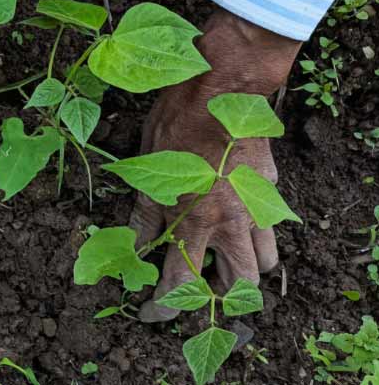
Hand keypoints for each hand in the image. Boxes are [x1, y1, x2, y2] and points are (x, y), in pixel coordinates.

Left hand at [129, 10, 300, 321]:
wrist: (222, 89)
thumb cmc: (175, 125)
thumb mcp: (145, 171)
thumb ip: (142, 215)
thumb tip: (133, 247)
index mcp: (192, 222)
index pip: (178, 285)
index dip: (162, 308)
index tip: (151, 314)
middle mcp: (229, 223)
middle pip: (240, 286)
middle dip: (218, 296)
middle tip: (197, 286)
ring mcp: (256, 206)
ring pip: (265, 260)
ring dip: (245, 268)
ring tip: (222, 259)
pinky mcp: (271, 187)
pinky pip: (271, 224)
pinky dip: (257, 232)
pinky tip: (236, 218)